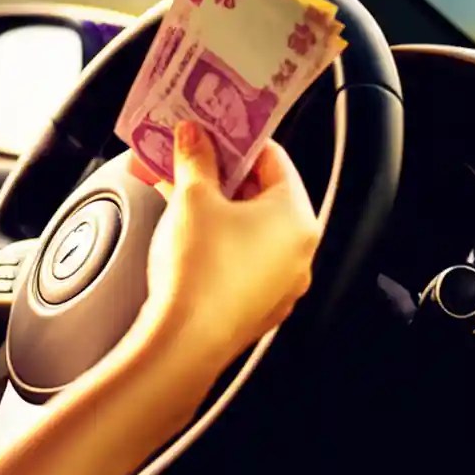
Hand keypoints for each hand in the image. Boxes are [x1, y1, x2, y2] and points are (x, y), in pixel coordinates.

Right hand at [140, 121, 318, 356]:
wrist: (184, 342)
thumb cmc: (198, 268)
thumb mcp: (192, 199)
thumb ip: (195, 159)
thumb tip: (193, 135)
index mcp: (296, 217)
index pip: (274, 160)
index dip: (237, 141)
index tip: (210, 132)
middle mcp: (298, 251)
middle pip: (260, 195)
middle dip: (218, 175)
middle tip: (186, 161)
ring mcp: (281, 282)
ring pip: (247, 229)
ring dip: (214, 207)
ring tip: (176, 194)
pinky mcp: (257, 305)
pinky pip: (240, 259)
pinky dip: (216, 241)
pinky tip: (184, 234)